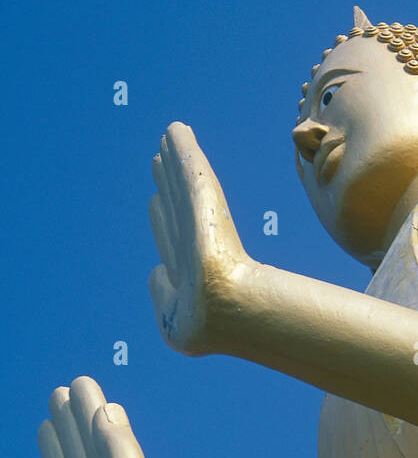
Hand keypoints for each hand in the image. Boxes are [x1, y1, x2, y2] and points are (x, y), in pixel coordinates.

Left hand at [149, 122, 247, 355]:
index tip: (155, 200)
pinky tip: (174, 131)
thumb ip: (162, 294)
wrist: (221, 311)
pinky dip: (183, 150)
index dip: (163, 219)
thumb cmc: (202, 326)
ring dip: (175, 160)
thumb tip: (155, 271)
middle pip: (177, 205)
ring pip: (183, 183)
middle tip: (157, 158)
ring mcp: (202, 219)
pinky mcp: (206, 199)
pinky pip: (191, 168)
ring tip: (168, 136)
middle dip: (168, 183)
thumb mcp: (173, 321)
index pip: (174, 238)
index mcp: (193, 274)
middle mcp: (197, 241)